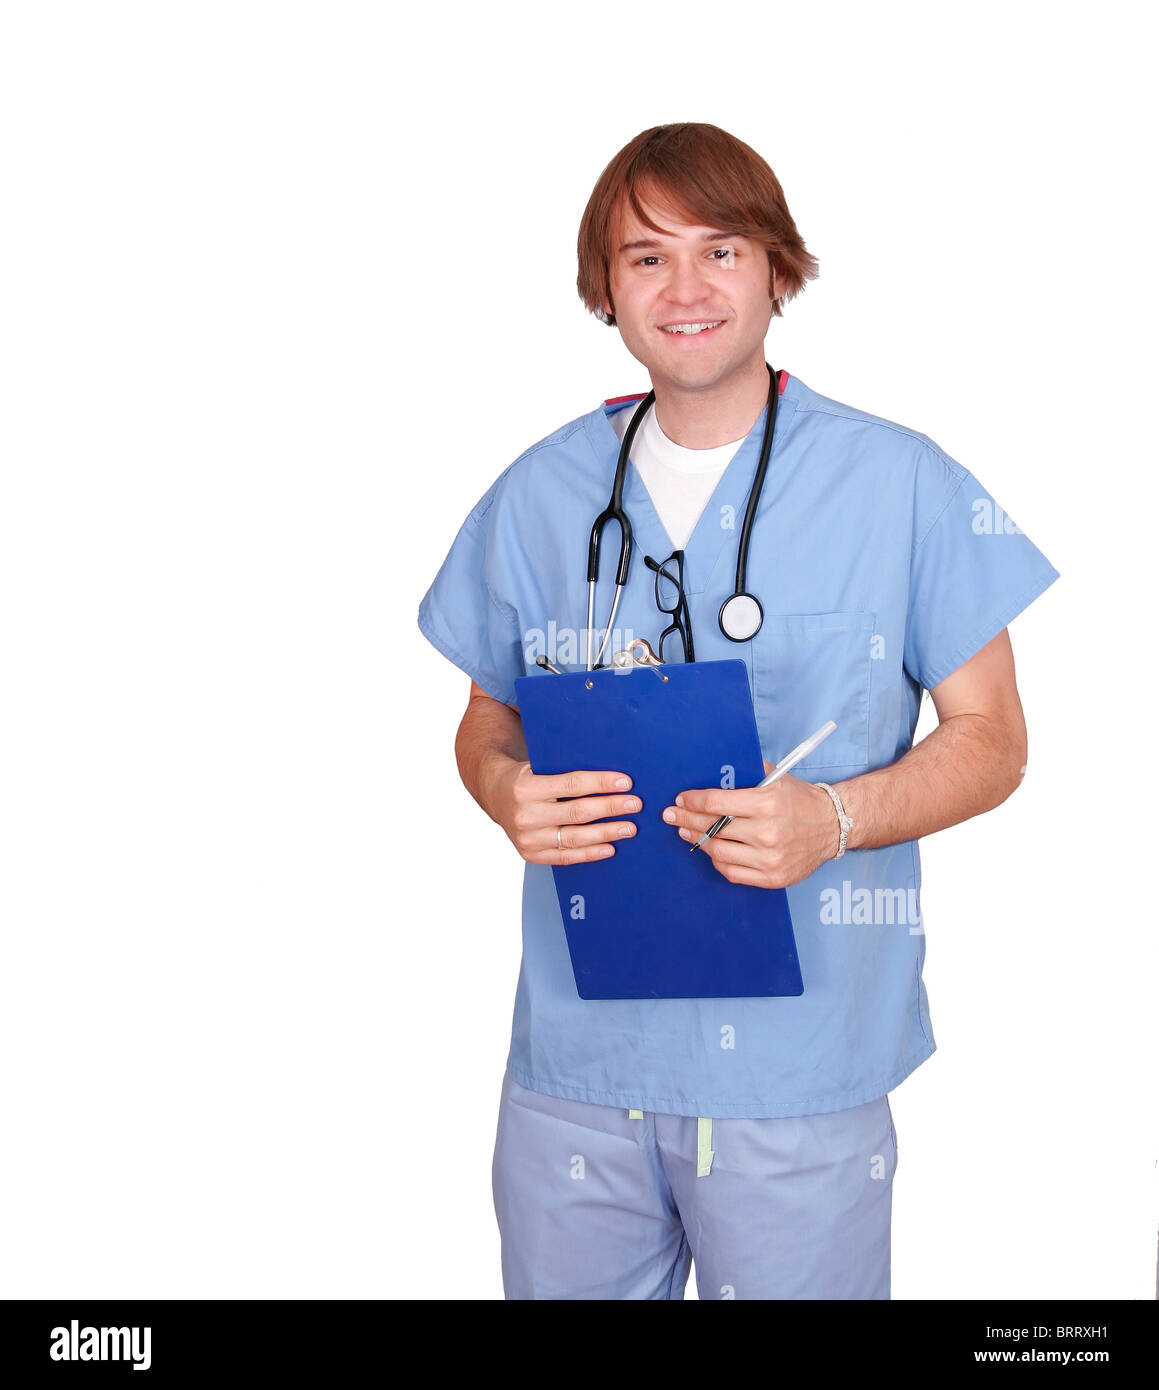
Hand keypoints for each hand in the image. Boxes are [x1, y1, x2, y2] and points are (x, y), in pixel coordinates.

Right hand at [480, 756, 641, 864]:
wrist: (494, 793)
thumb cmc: (525, 776)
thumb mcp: (538, 766)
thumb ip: (566, 772)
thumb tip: (611, 776)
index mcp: (527, 787)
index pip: (573, 784)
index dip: (602, 783)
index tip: (626, 782)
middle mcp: (525, 815)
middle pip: (578, 812)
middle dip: (611, 808)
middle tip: (635, 805)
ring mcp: (527, 838)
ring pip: (575, 838)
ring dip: (607, 833)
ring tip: (629, 828)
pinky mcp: (530, 854)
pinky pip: (566, 857)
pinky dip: (590, 854)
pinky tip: (610, 848)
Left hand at [662, 760, 839, 888]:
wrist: (832, 826)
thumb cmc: (799, 800)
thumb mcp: (776, 778)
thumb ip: (745, 774)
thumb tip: (710, 772)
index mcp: (767, 804)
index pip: (716, 803)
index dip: (693, 801)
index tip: (681, 799)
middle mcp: (768, 833)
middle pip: (713, 828)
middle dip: (687, 820)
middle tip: (672, 816)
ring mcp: (770, 859)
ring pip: (718, 852)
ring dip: (698, 841)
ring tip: (686, 832)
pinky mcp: (773, 878)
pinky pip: (733, 873)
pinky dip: (717, 861)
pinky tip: (710, 850)